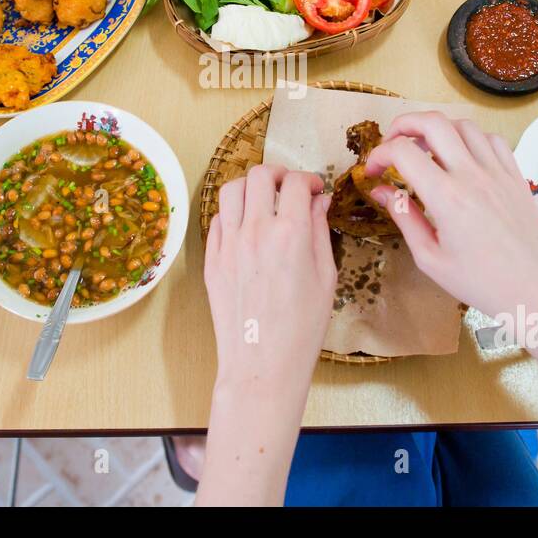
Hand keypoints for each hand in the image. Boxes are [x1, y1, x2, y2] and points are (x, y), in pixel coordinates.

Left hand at [204, 164, 335, 405]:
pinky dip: (233, 213)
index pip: (296, 183)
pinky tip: (246, 225)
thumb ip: (320, 232)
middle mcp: (256, 231)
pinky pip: (217, 220)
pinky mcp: (211, 260)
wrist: (263, 363)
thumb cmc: (302, 328)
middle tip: (289, 187)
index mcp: (290, 234)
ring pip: (230, 189)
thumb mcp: (326, 277)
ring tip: (263, 199)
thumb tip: (319, 202)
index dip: (309, 180)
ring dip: (249, 187)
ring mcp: (229, 244)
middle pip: (260, 175)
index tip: (315, 190)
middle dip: (279, 174)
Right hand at [365, 111, 537, 320]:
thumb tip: (382, 191)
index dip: (379, 155)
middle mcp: (473, 176)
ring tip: (425, 149)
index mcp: (447, 198)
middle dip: (404, 124)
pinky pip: (492, 140)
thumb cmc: (482, 283)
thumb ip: (404, 218)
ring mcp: (498, 172)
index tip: (372, 171)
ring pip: (463, 125)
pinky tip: (462, 157)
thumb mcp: (431, 258)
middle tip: (391, 144)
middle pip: (433, 122)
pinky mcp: (516, 177)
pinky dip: (470, 138)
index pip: (403, 152)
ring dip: (438, 129)